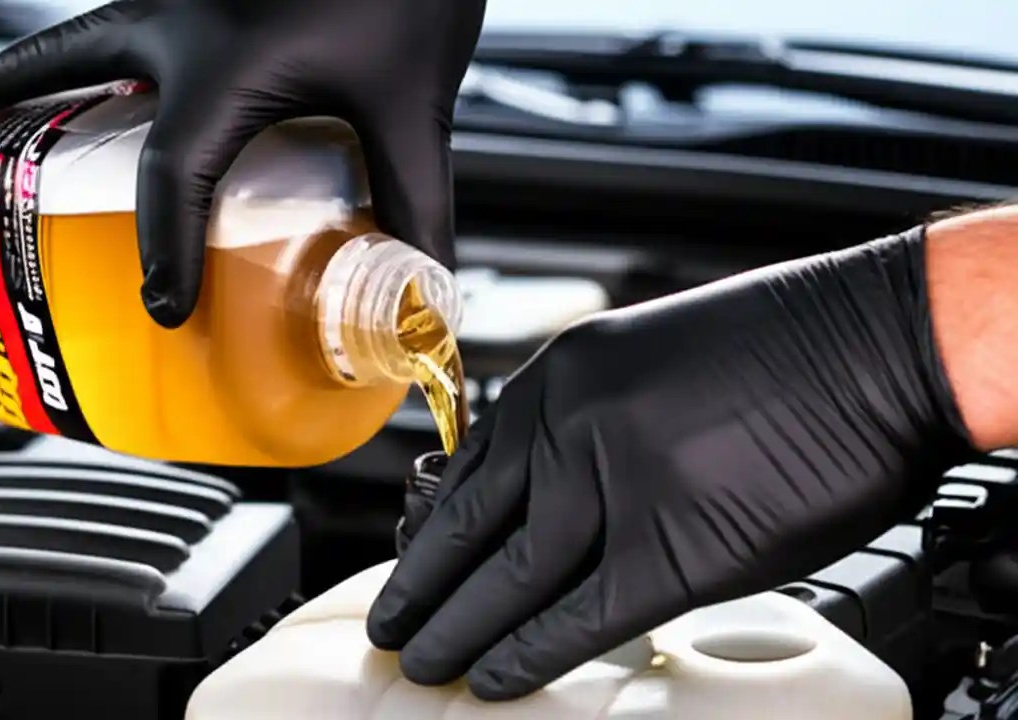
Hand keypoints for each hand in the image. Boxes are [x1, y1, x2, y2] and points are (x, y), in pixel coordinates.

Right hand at [0, 0, 485, 327]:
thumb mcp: (414, 101)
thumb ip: (415, 198)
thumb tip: (422, 286)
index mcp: (220, 59)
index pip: (169, 174)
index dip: (163, 250)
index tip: (164, 309)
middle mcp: (187, 15)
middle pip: (73, 55)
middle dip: (12, 88)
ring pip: (102, 26)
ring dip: (56, 61)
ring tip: (15, 90)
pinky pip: (150, 20)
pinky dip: (125, 50)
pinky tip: (147, 75)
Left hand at [367, 226, 971, 699]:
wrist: (879, 343)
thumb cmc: (784, 349)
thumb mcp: (647, 360)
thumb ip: (589, 426)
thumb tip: (553, 494)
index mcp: (562, 380)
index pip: (470, 470)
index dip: (433, 529)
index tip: (411, 559)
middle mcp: (569, 427)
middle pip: (470, 528)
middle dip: (422, 586)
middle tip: (390, 625)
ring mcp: (612, 486)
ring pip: (506, 578)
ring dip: (456, 630)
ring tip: (422, 663)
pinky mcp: (669, 549)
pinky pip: (576, 615)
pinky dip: (527, 654)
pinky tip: (494, 679)